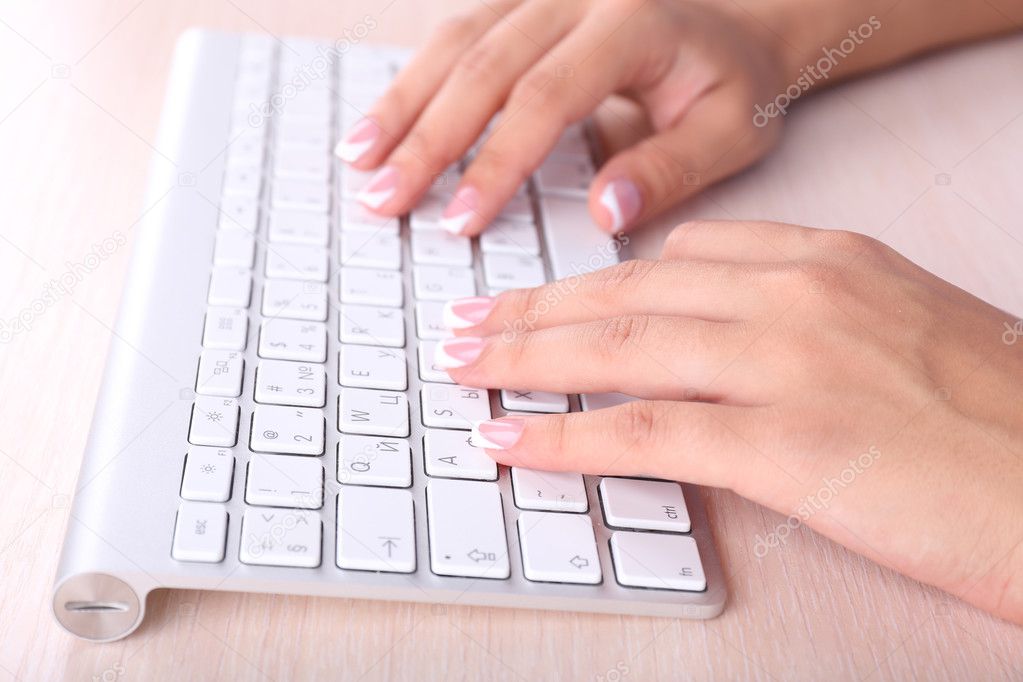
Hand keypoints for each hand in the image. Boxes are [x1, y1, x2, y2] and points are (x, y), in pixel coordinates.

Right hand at [336, 0, 785, 233]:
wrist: (739, 26)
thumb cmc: (734, 83)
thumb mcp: (729, 131)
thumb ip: (670, 169)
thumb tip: (606, 212)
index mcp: (631, 24)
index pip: (547, 96)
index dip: (498, 161)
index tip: (461, 221)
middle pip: (483, 66)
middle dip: (427, 139)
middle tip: (384, 200)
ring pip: (456, 43)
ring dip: (402, 104)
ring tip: (359, 161)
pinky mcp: (521, 7)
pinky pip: (456, 37)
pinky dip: (414, 83)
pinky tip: (382, 123)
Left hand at [435, 220, 1022, 623]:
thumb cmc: (998, 419)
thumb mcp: (899, 330)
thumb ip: (806, 316)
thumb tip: (718, 337)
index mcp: (829, 259)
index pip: (680, 254)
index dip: (596, 280)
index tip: (546, 298)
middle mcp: (799, 294)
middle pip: (631, 292)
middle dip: (536, 308)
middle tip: (471, 322)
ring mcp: (790, 363)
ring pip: (623, 347)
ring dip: (527, 358)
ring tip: (468, 368)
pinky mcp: (788, 444)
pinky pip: (646, 433)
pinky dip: (565, 437)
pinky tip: (511, 439)